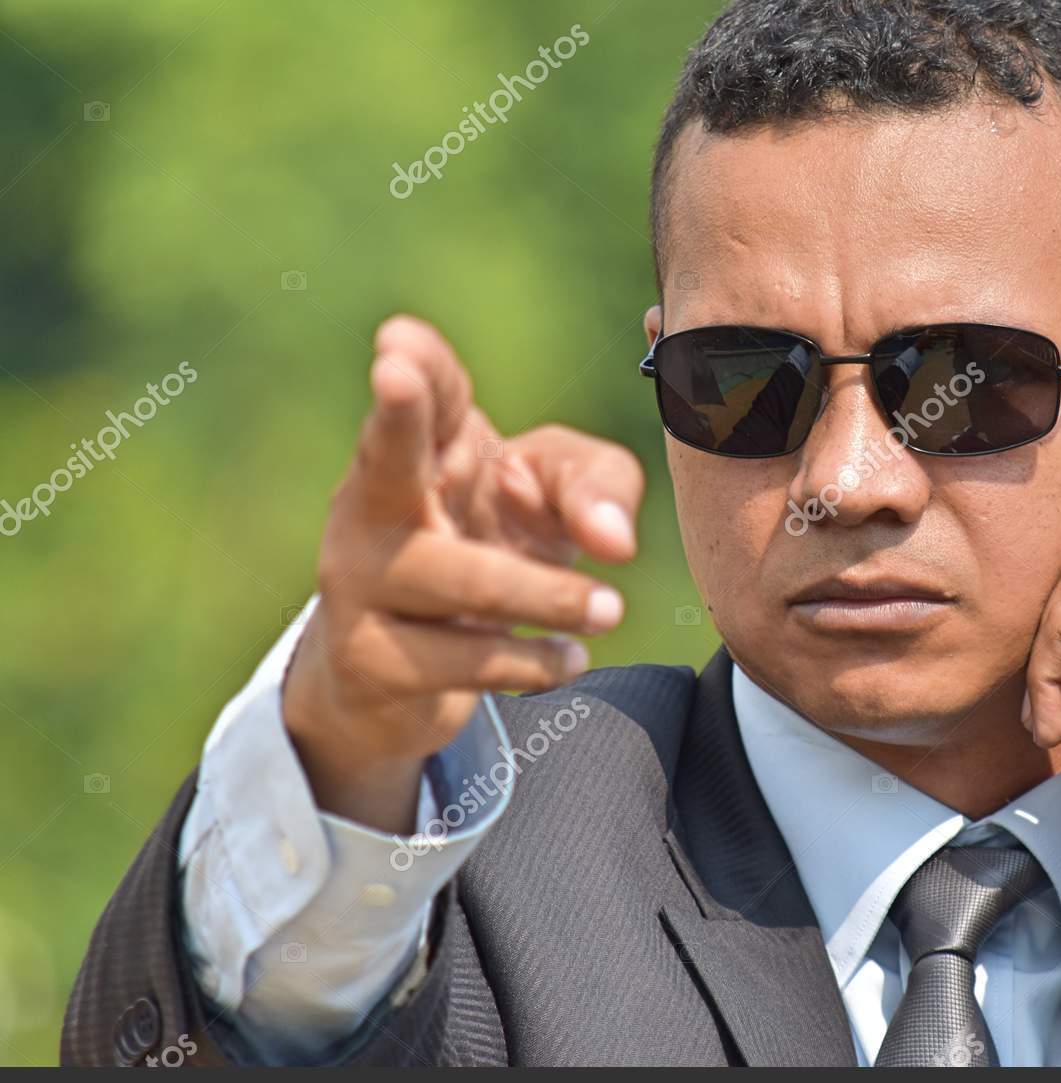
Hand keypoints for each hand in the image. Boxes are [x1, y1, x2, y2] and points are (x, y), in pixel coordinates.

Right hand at [282, 315, 642, 832]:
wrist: (402, 680)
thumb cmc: (487, 552)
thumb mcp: (552, 505)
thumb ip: (597, 488)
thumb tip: (614, 541)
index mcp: (426, 450)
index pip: (427, 395)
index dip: (420, 365)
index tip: (400, 338)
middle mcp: (374, 505)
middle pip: (385, 457)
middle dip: (394, 417)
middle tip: (395, 374)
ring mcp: (360, 581)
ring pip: (462, 578)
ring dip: (549, 596)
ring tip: (609, 609)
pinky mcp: (368, 661)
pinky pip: (465, 660)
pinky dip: (534, 662)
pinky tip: (569, 660)